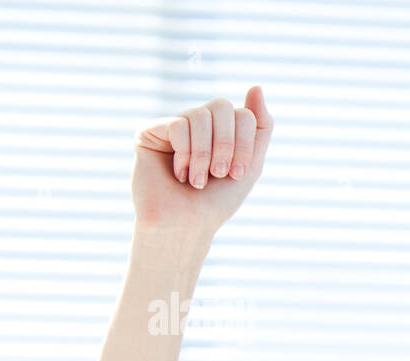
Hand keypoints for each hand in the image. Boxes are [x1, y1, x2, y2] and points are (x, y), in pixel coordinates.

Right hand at [131, 86, 273, 238]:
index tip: (236, 174)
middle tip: (219, 174)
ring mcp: (173, 124)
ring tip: (198, 180)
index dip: (244, 144)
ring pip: (200, 115)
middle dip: (227, 145)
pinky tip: (179, 174)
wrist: (185, 225)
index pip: (243, 114)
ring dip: (205, 154)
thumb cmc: (216, 201)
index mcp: (221, 130)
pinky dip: (185, 154)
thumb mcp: (249, 165)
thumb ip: (259, 127)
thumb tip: (256, 85)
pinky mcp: (150, 131)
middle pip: (222, 106)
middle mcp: (197, 123)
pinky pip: (178, 124)